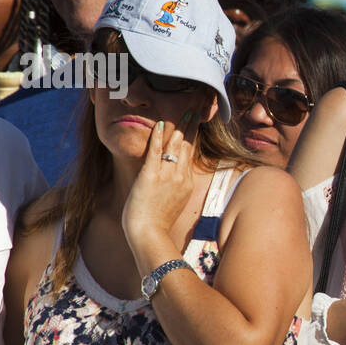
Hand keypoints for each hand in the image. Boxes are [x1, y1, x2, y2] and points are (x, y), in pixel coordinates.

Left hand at [122, 114, 196, 255]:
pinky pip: (155, 151)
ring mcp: (166, 175)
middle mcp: (180, 176)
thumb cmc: (157, 222)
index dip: (193, 137)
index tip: (195, 124)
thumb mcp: (174, 203)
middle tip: (194, 110)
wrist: (150, 234)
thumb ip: (176, 187)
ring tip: (182, 112)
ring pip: (174, 145)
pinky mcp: (150, 175)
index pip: (190, 154)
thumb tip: (176, 180)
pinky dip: (157, 136)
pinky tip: (159, 123)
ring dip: (178, 126)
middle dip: (191, 126)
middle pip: (187, 145)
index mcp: (186, 182)